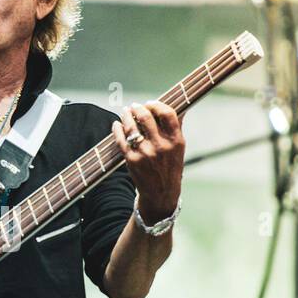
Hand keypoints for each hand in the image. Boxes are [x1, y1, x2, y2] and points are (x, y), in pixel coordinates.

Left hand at [111, 101, 184, 222]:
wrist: (161, 194)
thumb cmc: (170, 168)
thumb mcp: (179, 149)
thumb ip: (176, 127)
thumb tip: (181, 106)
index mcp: (176, 141)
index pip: (167, 114)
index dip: (157, 105)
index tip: (150, 103)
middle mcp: (161, 146)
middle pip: (146, 117)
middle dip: (138, 108)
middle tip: (134, 106)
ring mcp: (145, 153)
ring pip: (131, 126)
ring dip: (126, 115)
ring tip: (125, 112)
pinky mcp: (132, 160)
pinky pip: (121, 139)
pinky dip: (117, 129)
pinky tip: (117, 125)